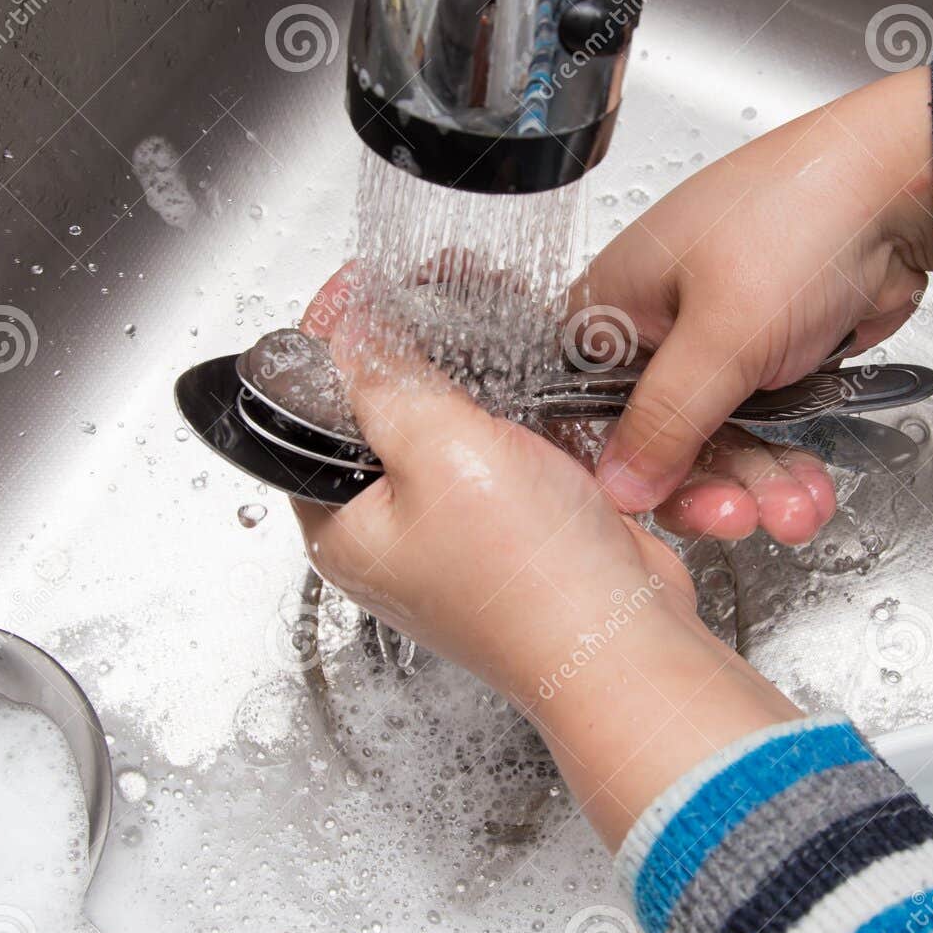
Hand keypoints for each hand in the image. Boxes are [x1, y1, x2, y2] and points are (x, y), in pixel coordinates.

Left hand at [291, 270, 798, 846]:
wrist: (623, 647)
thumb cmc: (531, 584)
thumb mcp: (439, 453)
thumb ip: (386, 383)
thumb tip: (349, 329)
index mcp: (342, 526)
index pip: (310, 411)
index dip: (333, 339)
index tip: (362, 286)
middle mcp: (391, 533)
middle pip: (376, 415)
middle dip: (406, 348)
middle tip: (432, 292)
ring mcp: (454, 533)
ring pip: (445, 428)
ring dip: (467, 374)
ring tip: (487, 316)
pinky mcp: (513, 530)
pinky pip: (501, 452)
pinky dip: (514, 411)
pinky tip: (532, 375)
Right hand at [578, 66, 932, 515]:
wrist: (902, 191)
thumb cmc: (799, 221)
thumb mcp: (722, 335)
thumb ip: (665, 421)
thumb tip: (619, 487)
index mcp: (612, 307)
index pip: (582, 411)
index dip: (618, 470)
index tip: (658, 507)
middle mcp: (652, 331)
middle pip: (653, 442)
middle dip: (705, 487)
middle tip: (741, 516)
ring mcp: (711, 348)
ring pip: (713, 445)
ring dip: (754, 484)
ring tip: (795, 507)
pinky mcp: (763, 363)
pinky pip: (759, 434)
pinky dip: (783, 465)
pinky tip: (808, 488)